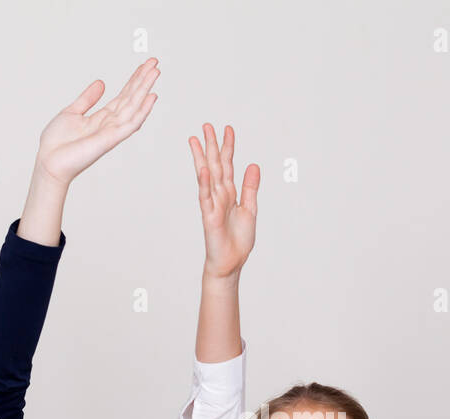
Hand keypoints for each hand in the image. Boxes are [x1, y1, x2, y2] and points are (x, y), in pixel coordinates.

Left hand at [33, 58, 159, 189]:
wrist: (48, 161)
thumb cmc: (57, 143)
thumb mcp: (72, 112)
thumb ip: (88, 98)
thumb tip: (101, 83)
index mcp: (102, 117)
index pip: (123, 95)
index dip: (134, 80)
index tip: (144, 65)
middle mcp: (110, 124)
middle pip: (131, 98)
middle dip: (143, 80)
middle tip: (155, 62)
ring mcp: (112, 131)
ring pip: (134, 106)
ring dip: (145, 88)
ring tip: (155, 71)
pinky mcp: (110, 139)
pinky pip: (130, 123)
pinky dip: (142, 110)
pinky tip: (151, 97)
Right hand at [189, 123, 258, 279]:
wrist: (231, 262)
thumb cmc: (238, 240)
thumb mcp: (250, 209)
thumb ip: (250, 187)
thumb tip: (254, 165)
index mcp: (230, 192)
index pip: (228, 165)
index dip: (228, 147)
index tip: (228, 129)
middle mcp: (219, 194)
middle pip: (215, 165)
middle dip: (211, 145)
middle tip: (207, 125)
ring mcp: (212, 204)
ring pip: (207, 176)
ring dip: (202, 158)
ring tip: (196, 139)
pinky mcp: (209, 216)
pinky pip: (206, 197)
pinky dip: (205, 183)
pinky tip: (204, 169)